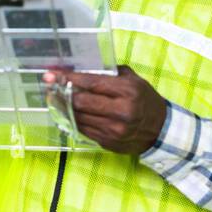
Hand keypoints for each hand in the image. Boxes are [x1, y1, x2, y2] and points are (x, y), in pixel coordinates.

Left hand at [48, 66, 167, 155]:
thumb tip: (83, 68)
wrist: (160, 129)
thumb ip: (110, 73)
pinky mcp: (108, 143)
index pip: (91, 83)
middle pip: (81, 102)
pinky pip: (83, 129)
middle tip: (51, 86)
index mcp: (128, 91)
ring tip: (56, 98)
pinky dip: (74, 120)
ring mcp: (114, 130)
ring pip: (78, 117)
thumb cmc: (144, 100)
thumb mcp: (134, 80)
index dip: (69, 78)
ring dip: (64, 107)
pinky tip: (69, 112)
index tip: (52, 75)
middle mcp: (121, 112)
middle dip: (63, 93)